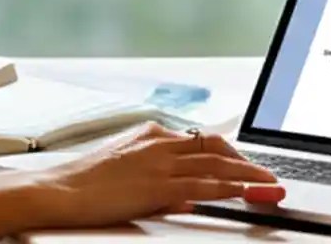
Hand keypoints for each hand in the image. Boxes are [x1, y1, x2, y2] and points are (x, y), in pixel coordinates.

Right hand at [28, 122, 285, 228]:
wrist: (60, 190)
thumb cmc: (85, 184)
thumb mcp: (126, 173)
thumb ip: (159, 180)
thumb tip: (188, 194)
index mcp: (150, 135)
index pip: (200, 140)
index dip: (229, 153)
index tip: (246, 164)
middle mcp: (159, 142)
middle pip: (215, 147)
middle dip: (245, 161)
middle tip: (267, 174)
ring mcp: (160, 162)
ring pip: (216, 163)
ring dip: (248, 174)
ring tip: (270, 184)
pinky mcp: (158, 184)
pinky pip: (204, 183)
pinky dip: (230, 186)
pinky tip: (246, 192)